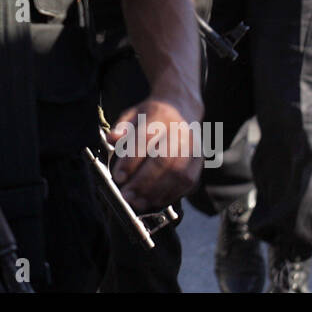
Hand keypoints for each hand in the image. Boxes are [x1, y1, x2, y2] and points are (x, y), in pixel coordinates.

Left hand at [106, 97, 202, 213]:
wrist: (181, 109)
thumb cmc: (151, 117)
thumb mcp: (132, 114)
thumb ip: (122, 127)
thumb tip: (112, 138)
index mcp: (160, 116)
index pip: (145, 139)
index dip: (131, 160)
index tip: (118, 176)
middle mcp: (179, 132)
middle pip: (164, 160)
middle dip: (143, 181)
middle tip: (127, 195)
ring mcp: (193, 147)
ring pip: (178, 174)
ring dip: (156, 192)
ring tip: (138, 202)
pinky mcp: (199, 161)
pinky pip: (188, 183)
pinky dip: (170, 195)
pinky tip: (154, 201)